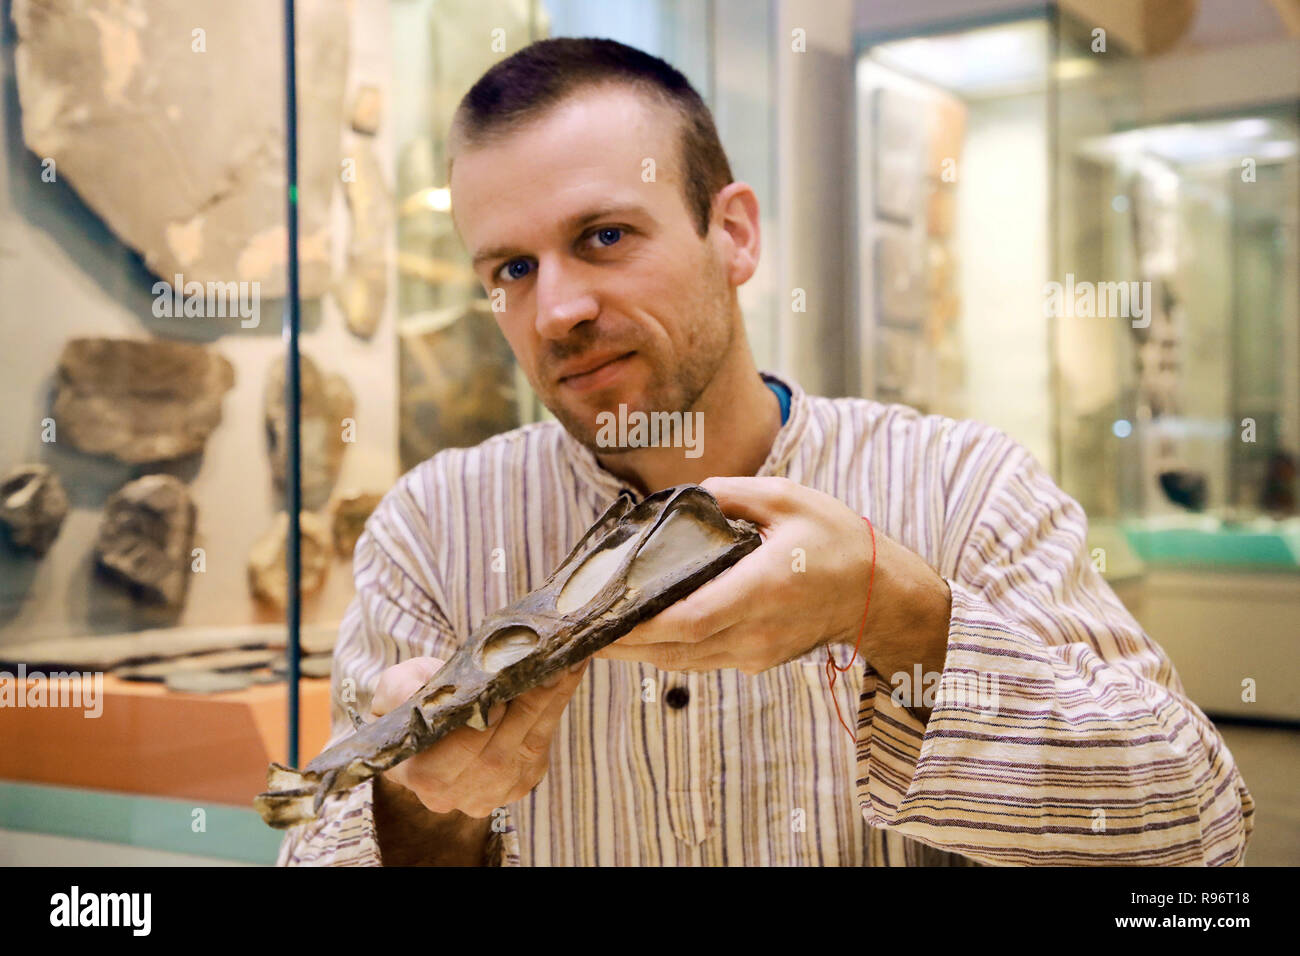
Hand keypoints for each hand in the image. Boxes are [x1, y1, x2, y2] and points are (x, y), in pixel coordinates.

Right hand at [370, 654, 589, 818]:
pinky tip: (567, 673)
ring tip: (569, 658)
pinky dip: (556, 706)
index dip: (484, 720)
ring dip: (553, 700)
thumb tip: (417, 691)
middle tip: (552, 660)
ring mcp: (492, 794)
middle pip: (500, 749)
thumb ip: (399, 691)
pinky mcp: (519, 783)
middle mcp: (456, 794)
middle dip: (530, 702)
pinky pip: (542, 744)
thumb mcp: (392, 689)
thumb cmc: (408, 703)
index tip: (505, 686)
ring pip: (528, 745)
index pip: (458, 747)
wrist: (425, 731)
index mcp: (421, 774)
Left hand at [593, 476, 950, 683]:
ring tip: (597, 629)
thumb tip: (688, 495)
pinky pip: (699, 661)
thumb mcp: (788, 498)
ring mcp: (755, 653)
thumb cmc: (836, 540)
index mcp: (762, 588)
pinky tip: (640, 630)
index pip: (689, 620)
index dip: (640, 625)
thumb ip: (732, 494)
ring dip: (638, 650)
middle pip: (674, 651)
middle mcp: (755, 630)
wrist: (879, 594)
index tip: (601, 616)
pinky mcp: (755, 661)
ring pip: (682, 663)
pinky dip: (665, 650)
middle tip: (578, 626)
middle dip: (622, 642)